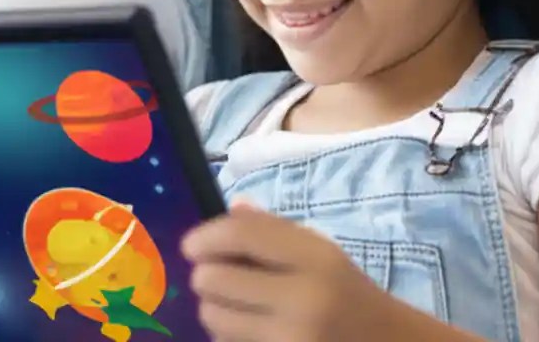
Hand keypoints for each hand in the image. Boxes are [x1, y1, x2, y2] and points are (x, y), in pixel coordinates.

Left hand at [181, 202, 387, 341]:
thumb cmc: (347, 293)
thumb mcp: (321, 253)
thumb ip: (273, 231)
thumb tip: (232, 209)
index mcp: (316, 258)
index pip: (240, 234)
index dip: (205, 237)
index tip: (192, 245)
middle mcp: (304, 300)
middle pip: (214, 278)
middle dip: (206, 275)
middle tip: (216, 276)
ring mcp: (292, 340)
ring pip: (213, 317)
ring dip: (213, 307)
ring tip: (235, 304)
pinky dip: (227, 334)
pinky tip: (248, 328)